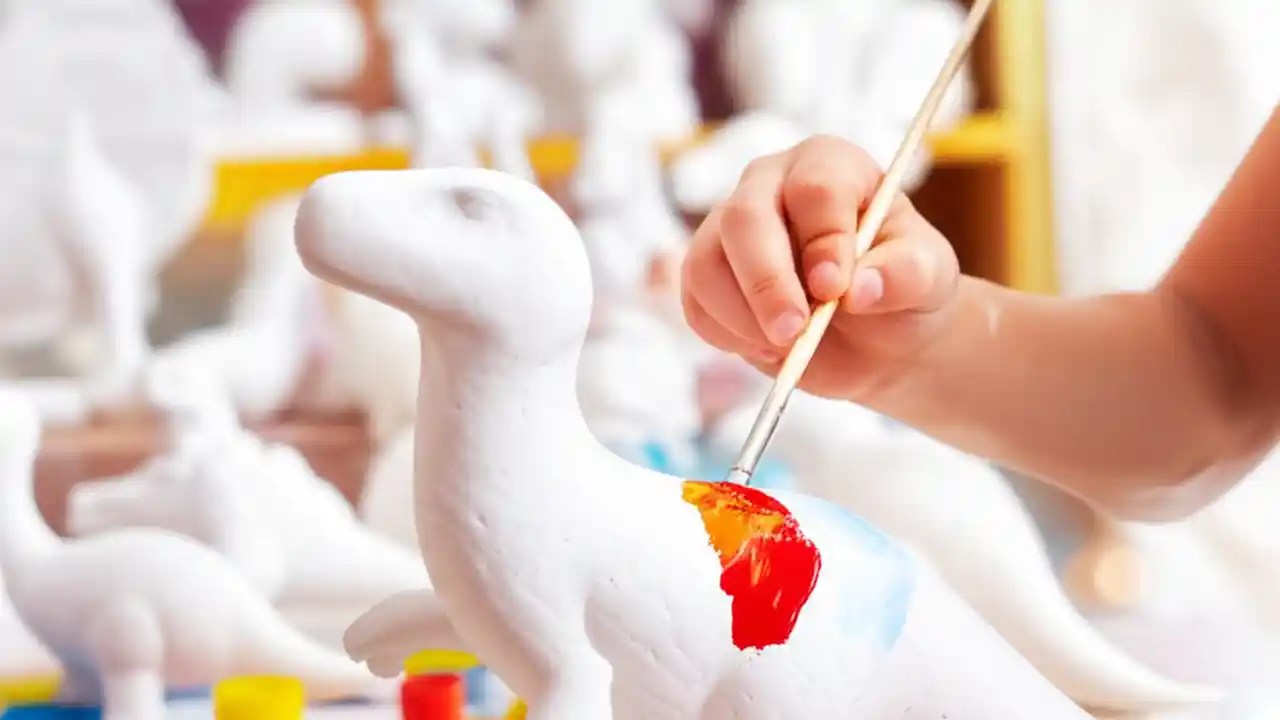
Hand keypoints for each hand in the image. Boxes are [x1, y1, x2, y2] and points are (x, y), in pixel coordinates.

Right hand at [680, 135, 960, 402]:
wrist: (877, 332)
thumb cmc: (901, 285)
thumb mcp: (929, 278)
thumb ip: (904, 275)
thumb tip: (860, 289)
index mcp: (828, 166)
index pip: (813, 190)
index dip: (823, 240)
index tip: (836, 289)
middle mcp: (769, 184)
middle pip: (745, 217)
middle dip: (766, 282)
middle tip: (794, 332)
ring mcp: (728, 227)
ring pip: (706, 262)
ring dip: (741, 315)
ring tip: (787, 346)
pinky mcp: (707, 273)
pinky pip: (695, 302)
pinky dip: (725, 334)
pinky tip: (767, 347)